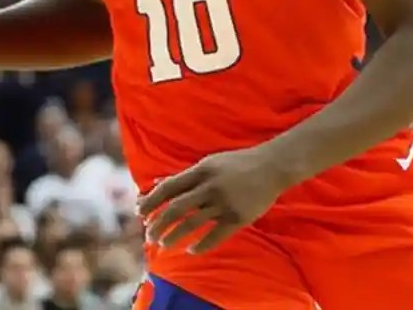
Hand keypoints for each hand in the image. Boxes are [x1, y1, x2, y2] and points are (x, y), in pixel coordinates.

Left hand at [138, 146, 290, 253]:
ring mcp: (225, 203)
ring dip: (174, 236)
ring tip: (163, 244)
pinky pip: (215, 235)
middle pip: (176, 208)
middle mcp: (210, 187)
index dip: (152, 201)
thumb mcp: (209, 163)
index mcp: (201, 170)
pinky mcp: (238, 217)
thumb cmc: (237, 164)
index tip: (140, 213)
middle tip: (148, 235)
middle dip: (158, 223)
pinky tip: (190, 250)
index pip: (169, 187)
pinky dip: (200, 245)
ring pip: (192, 223)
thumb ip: (185, 176)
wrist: (272, 166)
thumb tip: (157, 183)